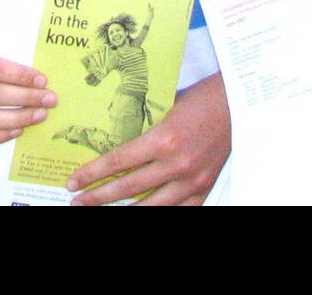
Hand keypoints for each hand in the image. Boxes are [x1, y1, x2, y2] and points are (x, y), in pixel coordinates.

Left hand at [66, 73, 229, 204]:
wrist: (238, 105)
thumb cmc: (201, 99)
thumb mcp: (166, 107)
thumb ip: (144, 125)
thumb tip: (113, 136)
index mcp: (164, 139)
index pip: (119, 162)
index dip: (93, 174)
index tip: (73, 181)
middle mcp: (177, 164)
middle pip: (128, 189)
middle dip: (98, 197)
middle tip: (77, 202)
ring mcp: (192, 180)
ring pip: (150, 206)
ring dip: (122, 212)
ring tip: (100, 211)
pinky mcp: (205, 188)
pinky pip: (178, 210)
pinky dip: (158, 213)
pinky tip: (141, 213)